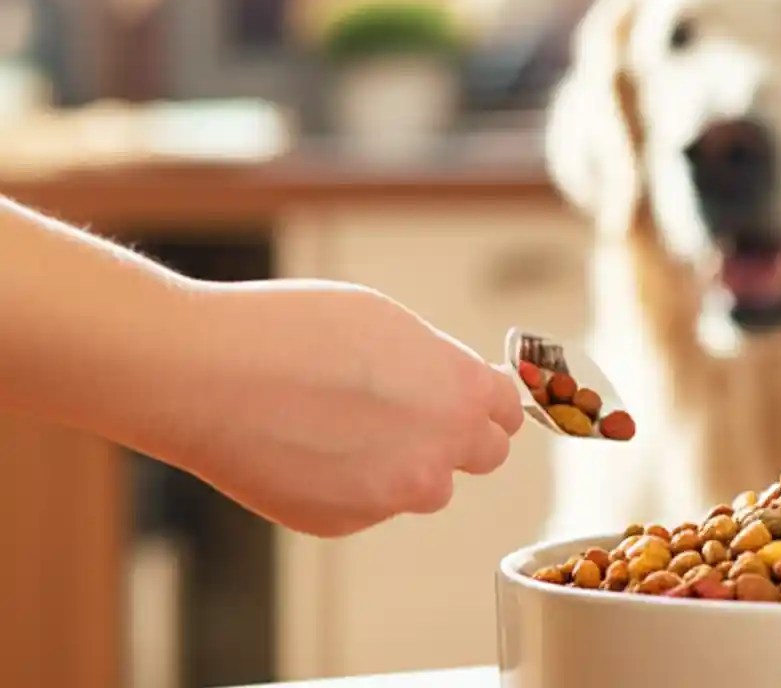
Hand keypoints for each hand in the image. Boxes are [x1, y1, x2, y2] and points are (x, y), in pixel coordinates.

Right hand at [137, 280, 523, 536]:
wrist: (205, 374)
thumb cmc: (291, 331)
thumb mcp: (387, 321)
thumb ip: (436, 362)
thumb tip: (453, 385)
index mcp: (460, 393)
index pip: (509, 411)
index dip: (487, 402)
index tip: (472, 401)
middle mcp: (438, 453)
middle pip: (482, 457)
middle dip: (457, 438)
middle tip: (411, 415)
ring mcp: (392, 496)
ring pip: (420, 486)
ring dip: (401, 464)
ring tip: (338, 423)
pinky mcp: (344, 523)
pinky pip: (366, 505)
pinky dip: (347, 483)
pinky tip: (303, 446)